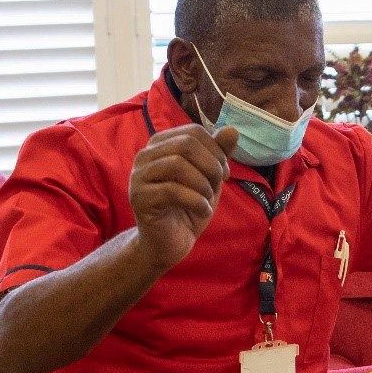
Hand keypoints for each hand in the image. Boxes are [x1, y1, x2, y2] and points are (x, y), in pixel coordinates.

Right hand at [129, 123, 238, 270]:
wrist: (168, 243)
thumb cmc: (188, 208)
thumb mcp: (209, 178)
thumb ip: (219, 154)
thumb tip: (232, 129)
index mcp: (162, 145)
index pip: (194, 132)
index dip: (216, 151)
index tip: (224, 174)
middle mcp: (146, 155)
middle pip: (186, 144)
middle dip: (211, 166)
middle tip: (217, 186)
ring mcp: (139, 176)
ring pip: (178, 165)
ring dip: (203, 184)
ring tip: (207, 200)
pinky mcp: (139, 198)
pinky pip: (172, 191)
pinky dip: (196, 202)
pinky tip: (203, 211)